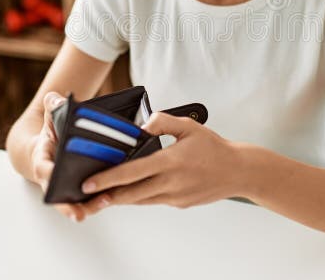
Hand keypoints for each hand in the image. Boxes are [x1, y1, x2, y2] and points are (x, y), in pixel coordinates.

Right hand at [30, 91, 98, 221]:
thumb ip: (54, 107)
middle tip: (79, 214)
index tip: (54, 178)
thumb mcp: (52, 117)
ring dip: (88, 206)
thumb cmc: (53, 132)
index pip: (43, 169)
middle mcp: (53, 178)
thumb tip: (55, 99)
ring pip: (76, 202)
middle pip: (58, 195)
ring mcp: (67, 186)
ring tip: (104, 202)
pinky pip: (90, 199)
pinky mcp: (82, 189)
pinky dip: (99, 200)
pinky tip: (113, 198)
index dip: (48, 175)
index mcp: (43, 159)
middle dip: (67, 206)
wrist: (52, 146)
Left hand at [79, 112, 243, 210]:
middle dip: (106, 196)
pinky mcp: (179, 204)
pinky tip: (131, 190)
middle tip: (87, 196)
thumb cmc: (213, 148)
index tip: (90, 183)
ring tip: (102, 195)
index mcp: (171, 162)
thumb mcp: (189, 126)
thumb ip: (162, 121)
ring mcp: (175, 197)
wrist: (238, 171)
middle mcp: (171, 183)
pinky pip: (154, 200)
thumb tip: (140, 127)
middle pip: (130, 194)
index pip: (132, 172)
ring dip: (121, 197)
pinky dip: (140, 196)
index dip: (108, 179)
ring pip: (140, 200)